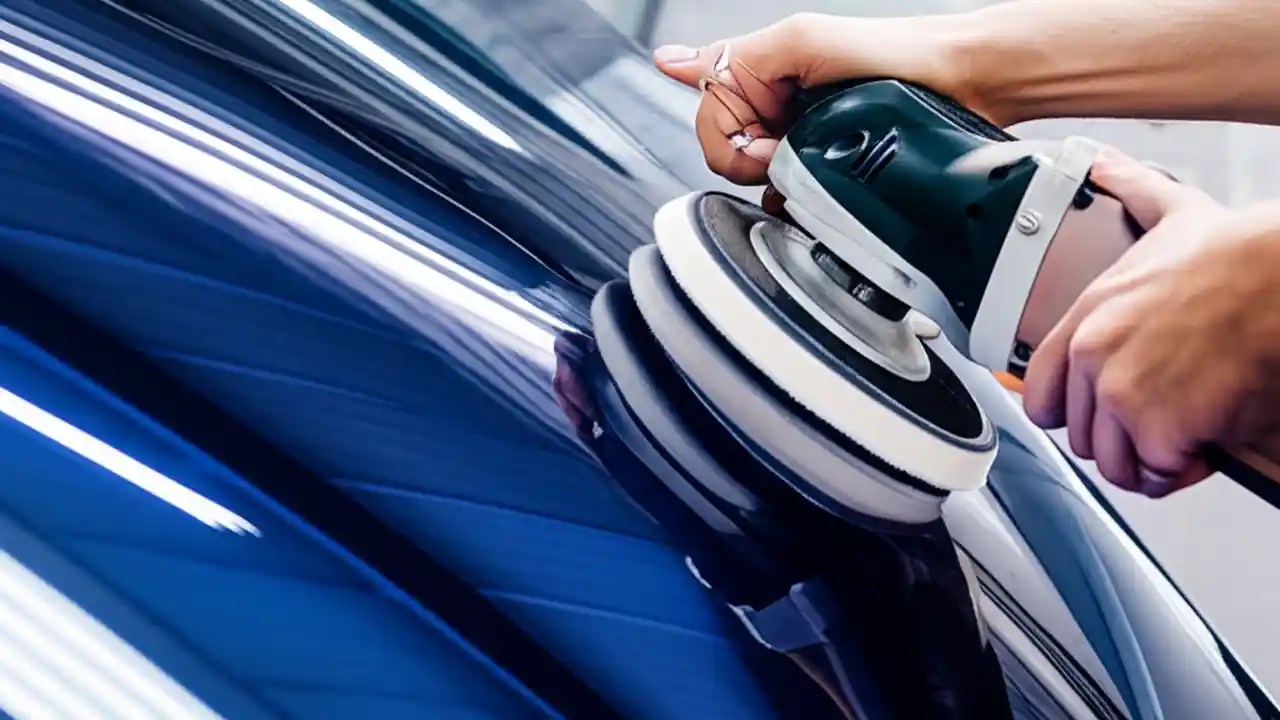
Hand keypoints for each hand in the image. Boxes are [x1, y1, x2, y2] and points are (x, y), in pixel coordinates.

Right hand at [652, 13, 980, 184]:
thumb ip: (740, 57)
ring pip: (755, 175)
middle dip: (754, 162)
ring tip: (809, 169)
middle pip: (727, 151)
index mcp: (760, 69)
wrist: (963, 83)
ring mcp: (797, 132)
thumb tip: (672, 63)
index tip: (766, 147)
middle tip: (791, 154)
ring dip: (774, 182)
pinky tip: (804, 196)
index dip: (731, 142)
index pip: (708, 120)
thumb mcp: (806, 42)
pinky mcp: (821, 160)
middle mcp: (773, 101)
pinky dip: (788, 200)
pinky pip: (785, 192)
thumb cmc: (896, 54)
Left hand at [1022, 149, 1279, 497]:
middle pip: (1083, 439)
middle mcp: (1092, 358)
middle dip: (1123, 440)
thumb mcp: (1170, 213)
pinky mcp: (1160, 428)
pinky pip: (1161, 472)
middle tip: (1164, 422)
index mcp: (1083, 319)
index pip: (1038, 395)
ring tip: (1186, 433)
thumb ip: (1130, 192)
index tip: (1096, 418)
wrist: (1278, 276)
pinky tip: (1207, 441)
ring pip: (1117, 463)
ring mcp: (1121, 395)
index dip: (1067, 415)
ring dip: (1153, 460)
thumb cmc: (1235, 254)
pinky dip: (1187, 468)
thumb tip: (1107, 165)